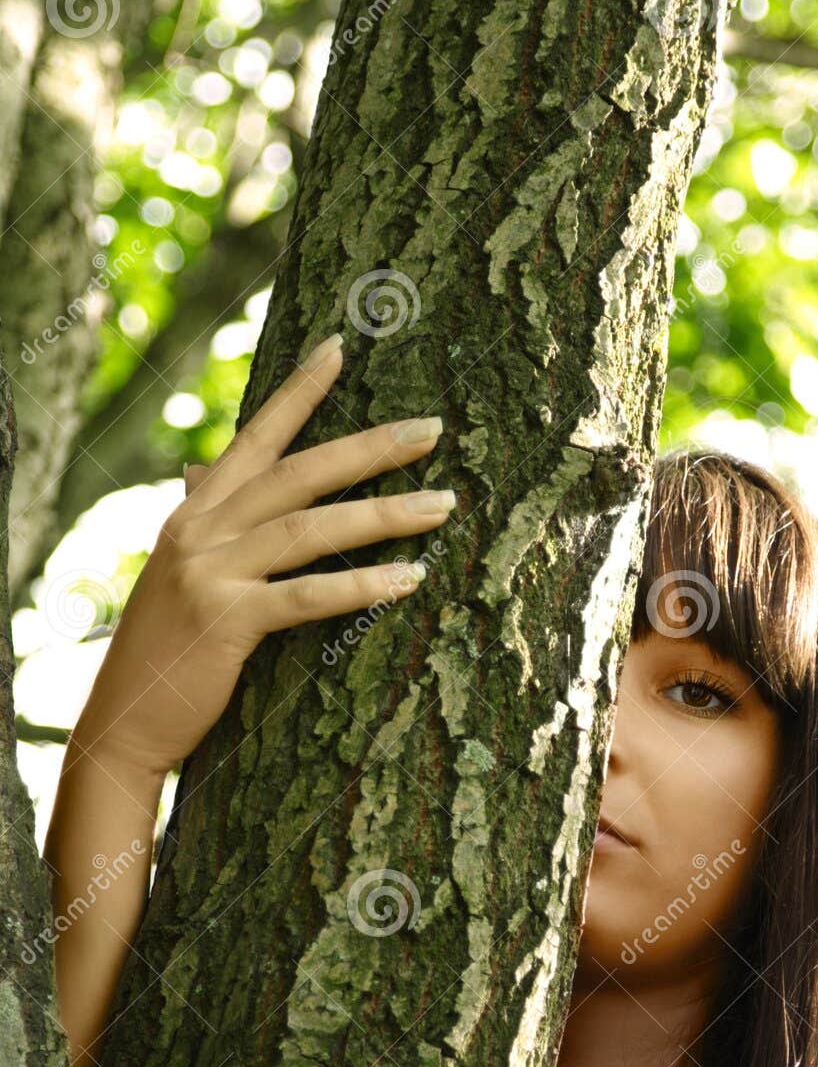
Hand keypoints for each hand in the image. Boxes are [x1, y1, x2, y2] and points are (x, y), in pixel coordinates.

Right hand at [72, 334, 452, 778]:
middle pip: (298, 473)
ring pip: (311, 528)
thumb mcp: (179, 572)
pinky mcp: (227, 622)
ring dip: (385, 513)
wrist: (125, 719)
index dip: (297, 392)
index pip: (254, 437)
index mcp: (193, 512)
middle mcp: (199, 530)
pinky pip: (307, 596)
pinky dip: (363, 585)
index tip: (341, 347)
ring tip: (443, 504)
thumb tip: (198, 474)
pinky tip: (411, 578)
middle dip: (370, 447)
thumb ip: (202, 522)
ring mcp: (211, 573)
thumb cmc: (167, 648)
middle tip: (432, 427)